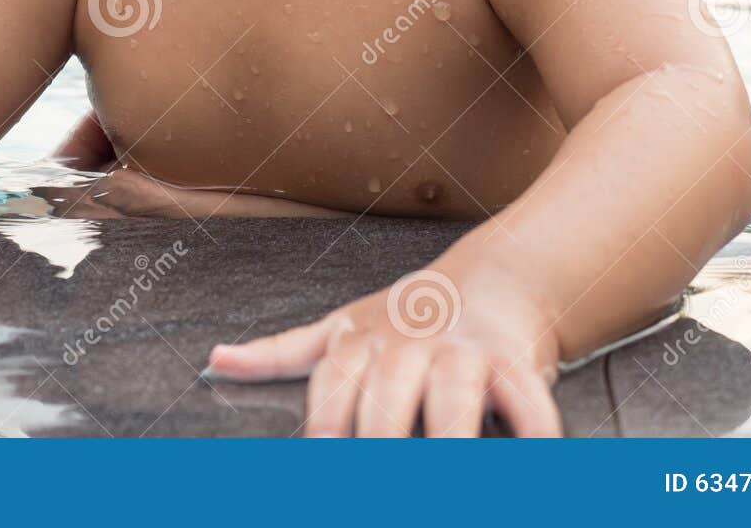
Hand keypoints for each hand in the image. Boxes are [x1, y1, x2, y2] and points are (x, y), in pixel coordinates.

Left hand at [206, 252, 562, 436]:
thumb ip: (281, 353)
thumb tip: (216, 360)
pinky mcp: (516, 364)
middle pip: (388, 397)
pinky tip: (529, 459)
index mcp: (361, 344)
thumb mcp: (340, 331)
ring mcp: (464, 354)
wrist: (496, 280)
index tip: (326, 460)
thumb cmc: (407, 321)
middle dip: (381, 441)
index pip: (333, 389)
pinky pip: (527, 402)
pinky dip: (533, 435)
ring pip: (453, 398)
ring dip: (449, 439)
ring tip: (444, 466)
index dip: (327, 430)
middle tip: (379, 471)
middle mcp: (409, 347)